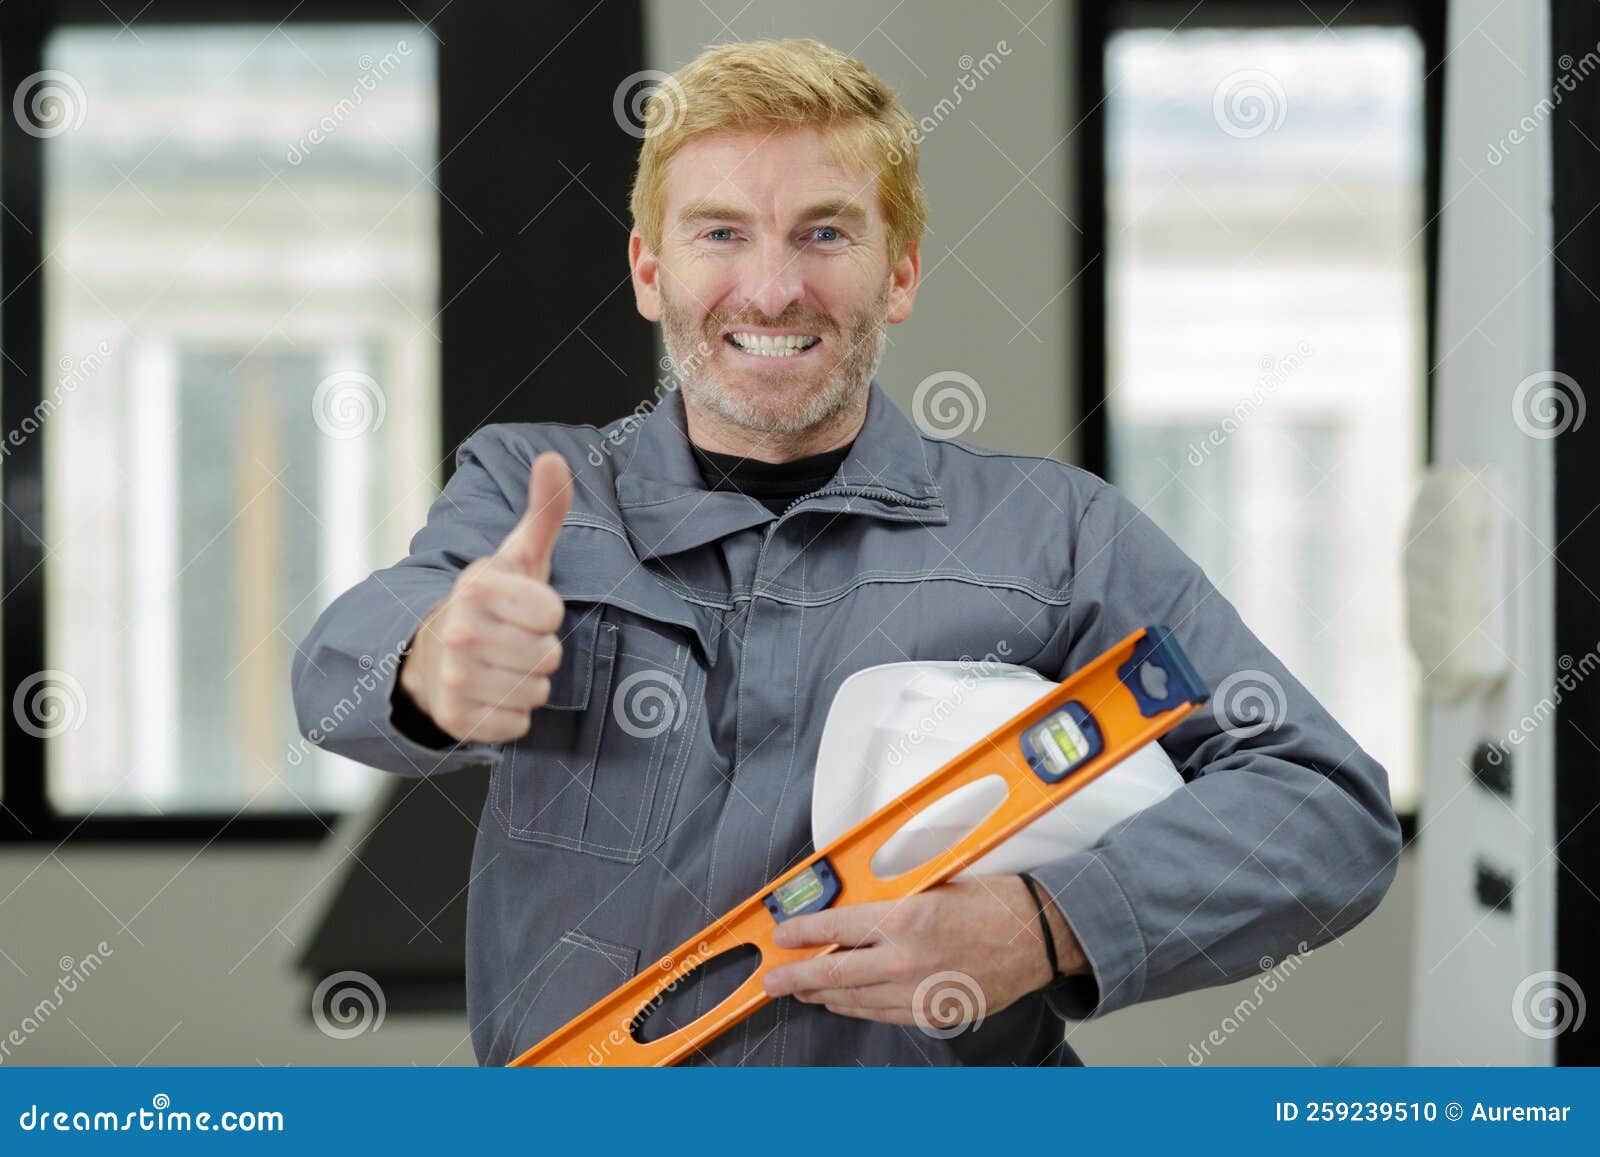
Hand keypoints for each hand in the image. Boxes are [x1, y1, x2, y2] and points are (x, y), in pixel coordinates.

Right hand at [397, 450, 572, 742]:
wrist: (434, 653)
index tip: (523, 608)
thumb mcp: (519, 556)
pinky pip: (517, 725)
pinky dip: (512, 715)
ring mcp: (452, 677)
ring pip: (535, 692)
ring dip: (528, 683)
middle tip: (513, 640)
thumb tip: (555, 458)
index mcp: (476, 586)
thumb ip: (543, 511)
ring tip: (503, 665)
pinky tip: (491, 694)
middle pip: (548, 657)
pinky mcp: (454, 718)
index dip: (545, 614)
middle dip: (539, 651)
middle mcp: (458, 630)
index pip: (551, 613)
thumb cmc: (493, 602)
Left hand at [761, 875, 1086, 1031]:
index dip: (801, 933)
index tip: (780, 936)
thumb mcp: (933, 885)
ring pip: (854, 998)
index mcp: (906, 918)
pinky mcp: (932, 1013)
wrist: (1038, 938)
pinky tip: (842, 1002)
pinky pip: (881, 1012)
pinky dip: (856, 1006)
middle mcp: (907, 960)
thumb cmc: (991, 902)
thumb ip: (889, 899)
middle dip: (795, 977)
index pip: (836, 927)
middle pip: (834, 973)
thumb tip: (847, 907)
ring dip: (822, 994)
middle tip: (772, 980)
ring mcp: (919, 992)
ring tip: (800, 990)